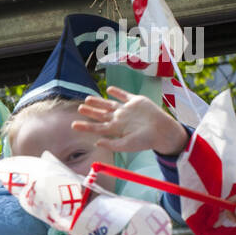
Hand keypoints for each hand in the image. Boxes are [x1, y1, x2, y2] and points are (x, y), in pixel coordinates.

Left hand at [73, 87, 188, 156]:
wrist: (163, 131)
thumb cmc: (145, 141)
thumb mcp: (126, 145)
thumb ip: (111, 144)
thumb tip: (96, 143)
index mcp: (116, 129)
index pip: (97, 127)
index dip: (85, 126)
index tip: (73, 125)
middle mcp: (120, 119)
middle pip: (101, 114)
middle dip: (90, 112)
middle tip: (79, 108)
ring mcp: (127, 110)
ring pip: (109, 104)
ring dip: (98, 102)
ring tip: (87, 99)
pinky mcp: (136, 101)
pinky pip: (124, 95)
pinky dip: (116, 92)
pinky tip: (109, 89)